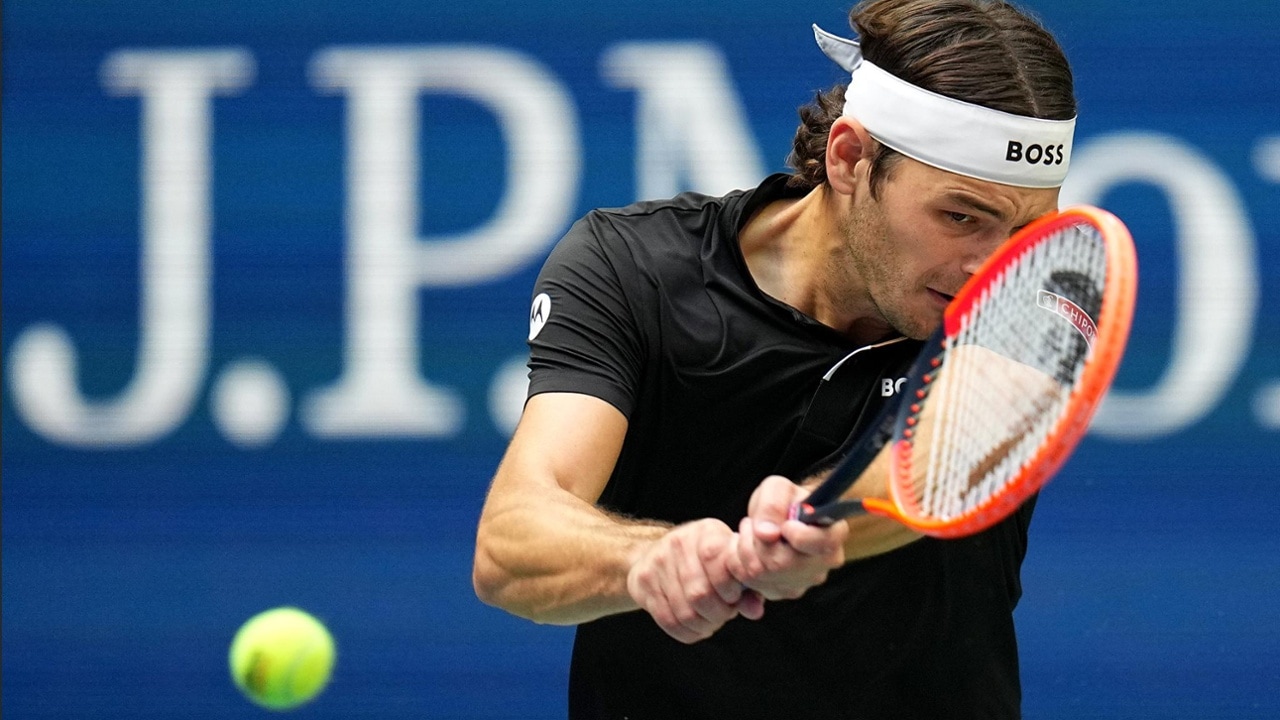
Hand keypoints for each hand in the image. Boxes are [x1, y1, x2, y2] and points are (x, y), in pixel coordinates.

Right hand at [627, 519, 764, 643]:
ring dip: (704, 625)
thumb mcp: (730, 565)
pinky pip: (667, 620)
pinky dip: (687, 632)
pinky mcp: (642, 581)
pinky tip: (696, 626)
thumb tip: (755, 611)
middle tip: (725, 613)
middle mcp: (679, 542)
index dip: (729, 589)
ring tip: (712, 620)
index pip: (716, 561)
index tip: (735, 597)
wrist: (659, 553)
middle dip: (719, 613)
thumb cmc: (707, 562)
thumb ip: (748, 587)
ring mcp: (657, 562)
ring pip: (684, 612)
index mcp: (707, 532)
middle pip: (700, 594)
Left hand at [725, 475, 847, 600]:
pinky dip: (739, 561)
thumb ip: (772, 505)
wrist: (782, 517)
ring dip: (744, 548)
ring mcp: (802, 582)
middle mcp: (823, 564)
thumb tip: (766, 534)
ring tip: (751, 532)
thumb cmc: (785, 500)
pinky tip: (748, 547)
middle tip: (754, 523)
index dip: (797, 534)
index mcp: (833, 534)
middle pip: (780, 563)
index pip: (820, 544)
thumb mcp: (778, 488)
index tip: (786, 524)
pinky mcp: (780, 592)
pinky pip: (748, 581)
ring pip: (759, 573)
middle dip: (756, 540)